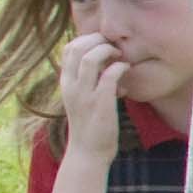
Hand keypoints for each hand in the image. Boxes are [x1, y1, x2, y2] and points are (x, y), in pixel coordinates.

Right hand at [55, 33, 128, 163]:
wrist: (88, 152)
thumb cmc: (90, 124)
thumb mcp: (82, 98)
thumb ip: (88, 80)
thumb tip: (105, 63)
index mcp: (66, 83)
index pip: (68, 49)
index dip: (87, 39)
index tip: (103, 43)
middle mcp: (71, 86)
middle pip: (77, 48)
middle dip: (98, 40)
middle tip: (114, 45)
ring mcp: (84, 94)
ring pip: (91, 58)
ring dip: (108, 51)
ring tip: (120, 56)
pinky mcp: (100, 104)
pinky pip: (109, 76)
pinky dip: (120, 67)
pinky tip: (126, 69)